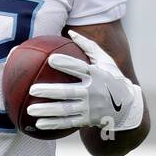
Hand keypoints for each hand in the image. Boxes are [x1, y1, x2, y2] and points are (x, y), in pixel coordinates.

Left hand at [27, 28, 143, 133]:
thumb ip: (88, 46)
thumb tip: (70, 32)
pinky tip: (38, 123)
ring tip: (30, 109)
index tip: (51, 59)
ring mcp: (90, 108)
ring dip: (47, 111)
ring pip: (65, 110)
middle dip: (50, 91)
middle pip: (69, 92)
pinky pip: (67, 122)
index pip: (80, 68)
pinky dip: (53, 123)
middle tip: (32, 89)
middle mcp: (93, 92)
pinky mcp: (87, 120)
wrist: (126, 106)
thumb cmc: (111, 78)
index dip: (66, 63)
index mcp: (97, 75)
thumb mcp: (105, 60)